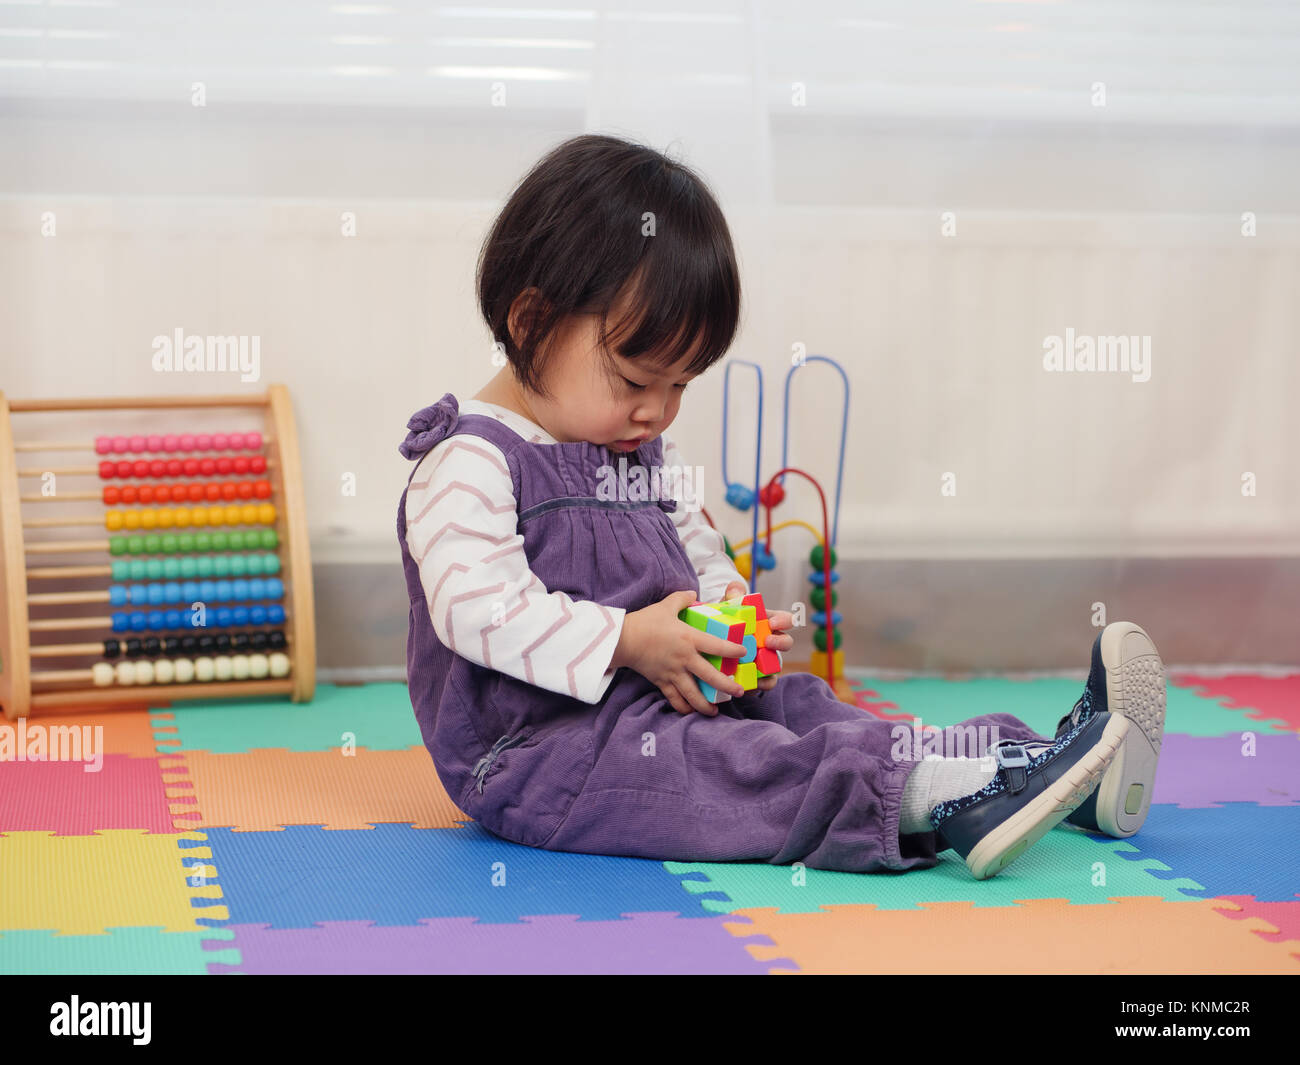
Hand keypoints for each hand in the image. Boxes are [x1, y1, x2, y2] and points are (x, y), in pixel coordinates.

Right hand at [612, 590, 747, 716]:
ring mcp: (673, 673)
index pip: (717, 646)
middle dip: (727, 686)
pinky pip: (674, 698)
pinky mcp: (661, 681)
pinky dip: (682, 707)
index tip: (744, 653)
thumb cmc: (645, 621)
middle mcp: (684, 659)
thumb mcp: (666, 605)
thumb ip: (682, 598)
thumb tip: (692, 592)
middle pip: (710, 676)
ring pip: (693, 694)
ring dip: (705, 705)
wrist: (622, 639)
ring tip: (714, 711)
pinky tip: (690, 712)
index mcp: (689, 639)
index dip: (733, 650)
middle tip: (739, 692)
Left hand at [720, 581, 793, 691]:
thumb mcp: (728, 607)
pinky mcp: (759, 676)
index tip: (773, 622)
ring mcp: (766, 659)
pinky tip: (751, 684)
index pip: (784, 619)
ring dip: (771, 666)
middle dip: (780, 642)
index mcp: (768, 622)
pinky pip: (766, 683)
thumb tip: (735, 590)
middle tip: (767, 641)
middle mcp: (771, 641)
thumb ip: (732, 596)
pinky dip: (761, 684)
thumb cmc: (727, 621)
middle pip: (786, 642)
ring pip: (777, 665)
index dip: (784, 620)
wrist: (716, 641)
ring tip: (759, 666)